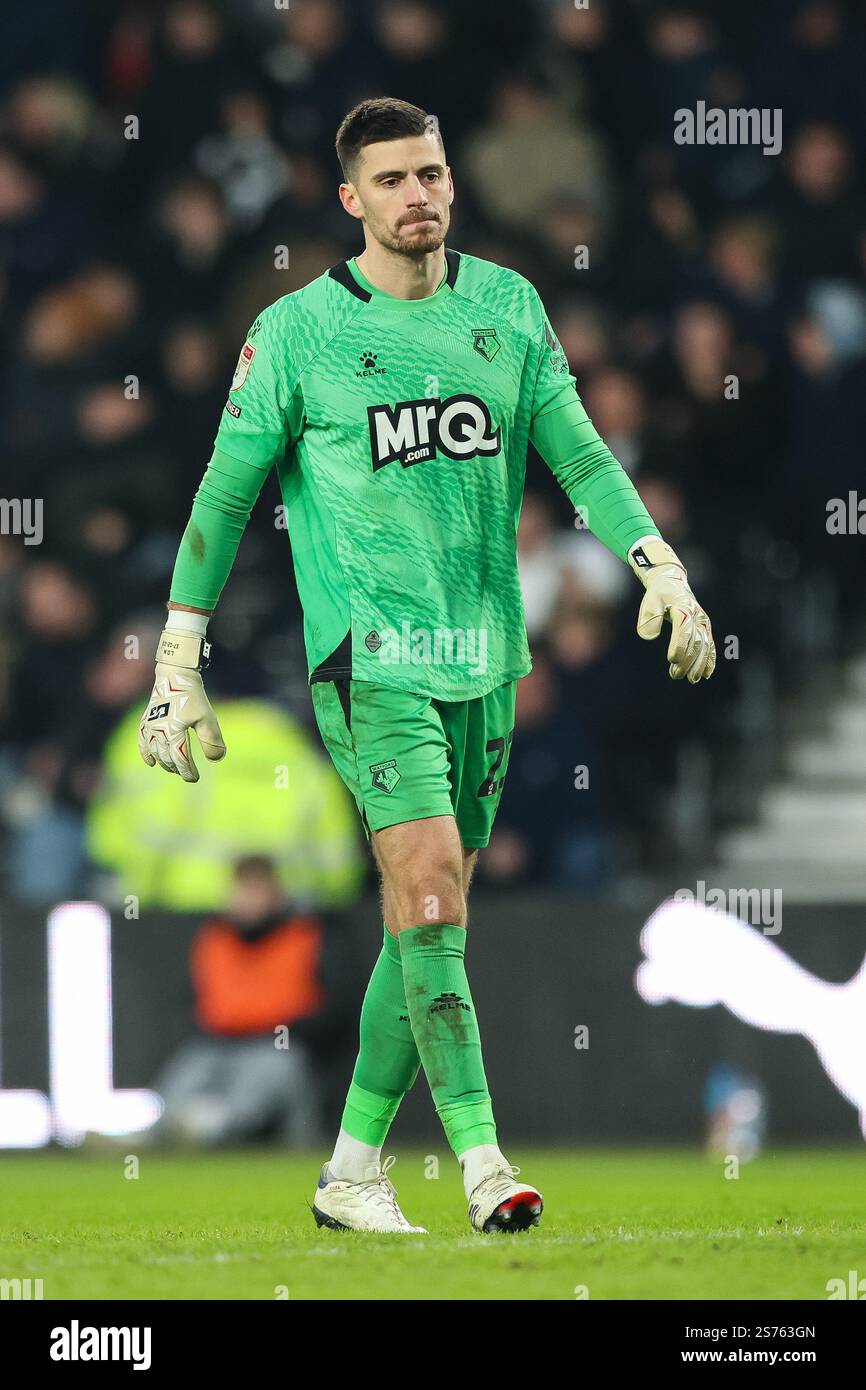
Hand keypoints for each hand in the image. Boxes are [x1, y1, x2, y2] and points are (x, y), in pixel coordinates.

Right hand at [138, 629, 225, 781]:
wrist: (175, 675)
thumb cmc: (192, 696)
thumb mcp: (207, 717)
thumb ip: (212, 739)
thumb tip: (217, 759)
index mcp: (173, 733)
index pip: (181, 759)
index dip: (187, 771)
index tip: (194, 778)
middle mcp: (158, 732)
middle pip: (167, 758)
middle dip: (177, 769)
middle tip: (186, 775)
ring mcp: (150, 727)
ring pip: (155, 752)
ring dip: (164, 763)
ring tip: (173, 768)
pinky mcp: (146, 721)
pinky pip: (142, 742)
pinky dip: (146, 753)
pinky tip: (150, 762)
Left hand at [628, 538, 715, 682]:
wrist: (672, 582)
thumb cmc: (659, 593)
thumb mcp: (650, 600)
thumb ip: (649, 616)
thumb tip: (648, 637)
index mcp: (684, 608)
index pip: (683, 630)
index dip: (679, 645)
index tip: (671, 660)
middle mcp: (697, 616)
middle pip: (696, 641)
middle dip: (687, 660)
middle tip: (676, 676)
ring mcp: (703, 622)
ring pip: (705, 646)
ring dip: (699, 664)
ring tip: (691, 679)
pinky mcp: (705, 628)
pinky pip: (710, 645)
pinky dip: (710, 660)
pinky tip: (706, 674)